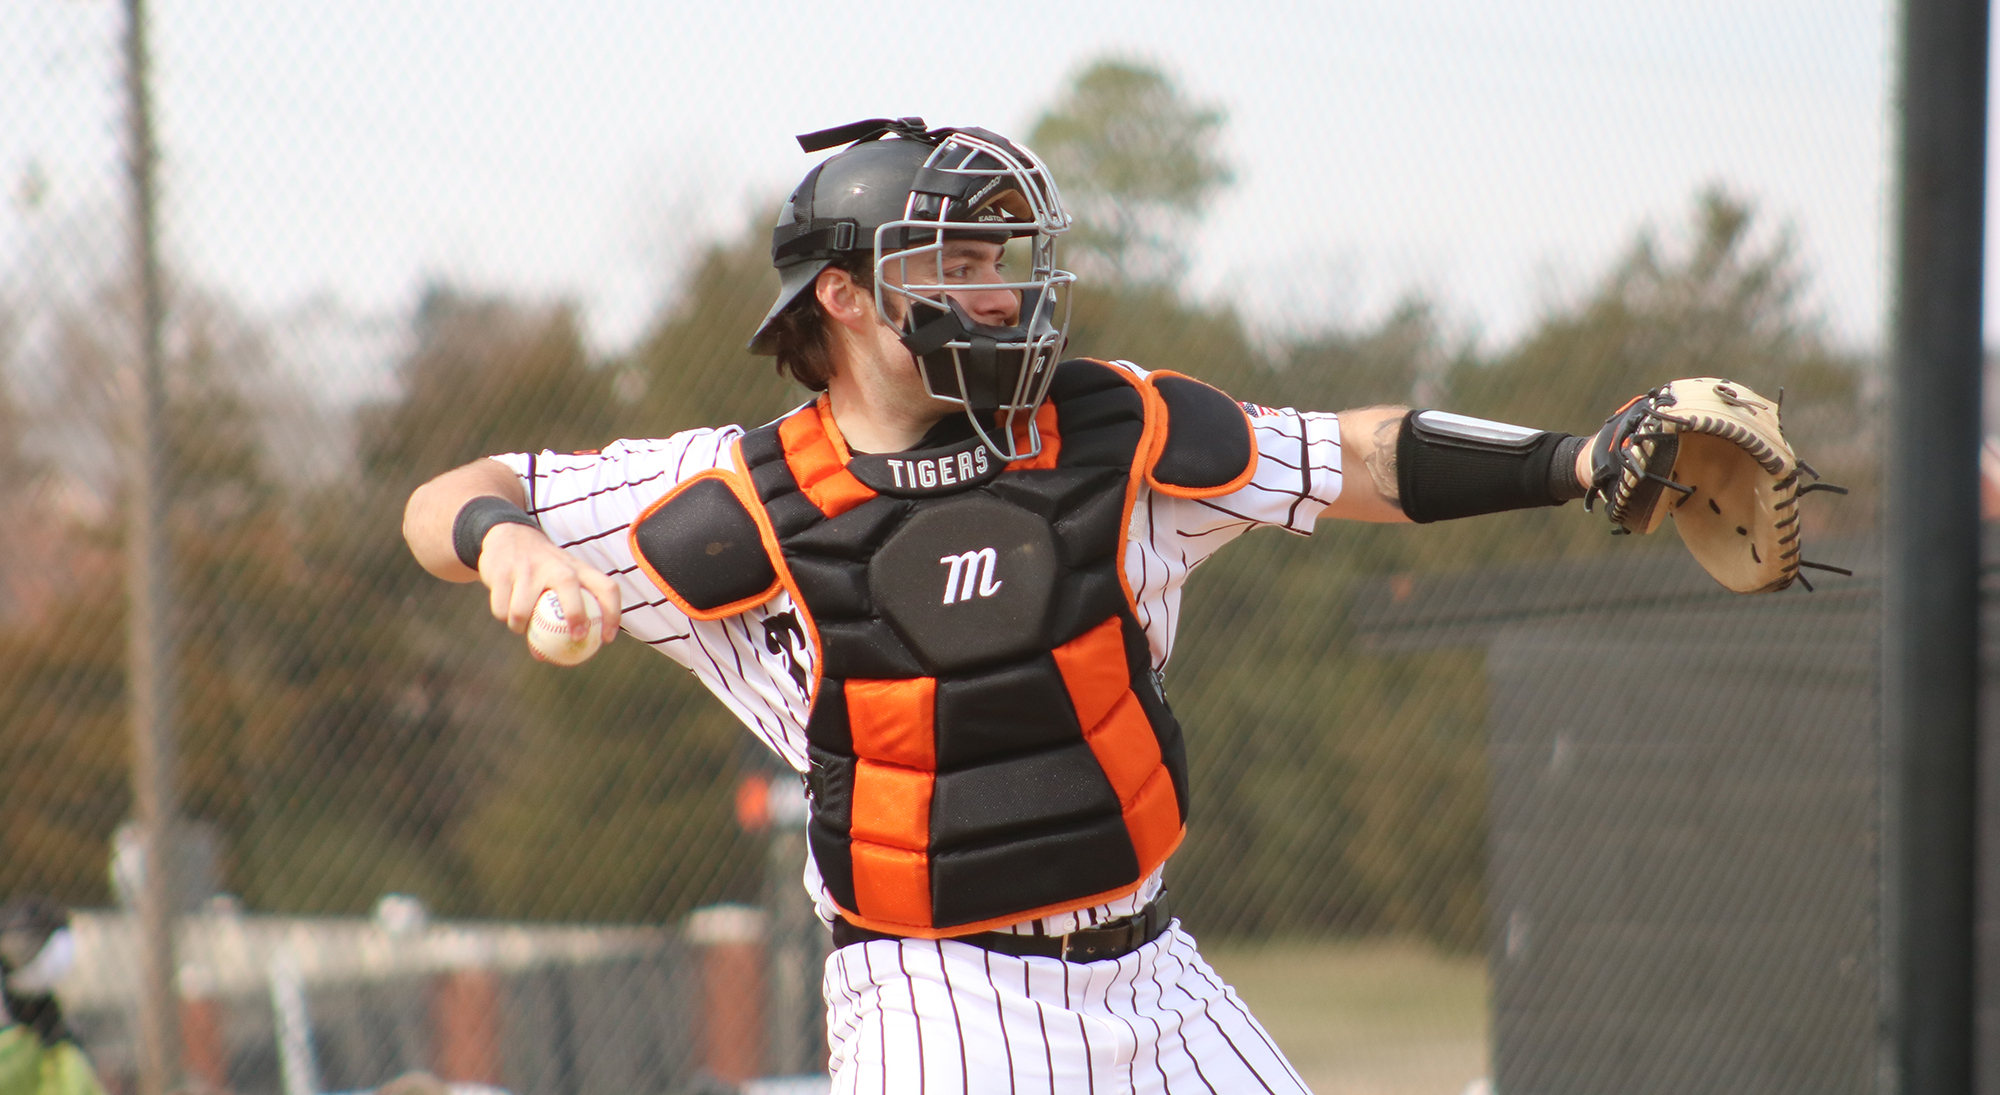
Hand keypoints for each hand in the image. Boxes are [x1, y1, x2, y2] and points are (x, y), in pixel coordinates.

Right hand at [476, 523, 622, 643]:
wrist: (507, 536)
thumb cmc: (542, 570)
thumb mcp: (560, 581)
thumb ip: (563, 614)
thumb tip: (559, 656)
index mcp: (577, 568)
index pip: (605, 586)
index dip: (612, 613)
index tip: (606, 639)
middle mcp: (554, 564)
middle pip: (568, 584)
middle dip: (574, 613)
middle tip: (575, 637)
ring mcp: (527, 567)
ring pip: (522, 609)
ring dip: (520, 626)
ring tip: (520, 627)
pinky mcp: (501, 572)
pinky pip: (502, 608)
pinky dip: (504, 616)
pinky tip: (505, 611)